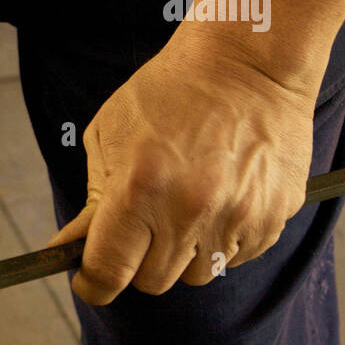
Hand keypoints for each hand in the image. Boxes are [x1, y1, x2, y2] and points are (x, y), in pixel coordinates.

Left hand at [48, 34, 316, 304]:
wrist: (249, 60)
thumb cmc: (169, 91)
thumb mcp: (110, 134)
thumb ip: (93, 198)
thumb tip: (71, 246)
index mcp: (140, 189)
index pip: (109, 271)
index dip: (94, 284)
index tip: (89, 281)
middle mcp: (189, 210)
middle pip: (153, 281)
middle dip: (139, 262)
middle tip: (141, 228)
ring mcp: (237, 216)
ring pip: (197, 275)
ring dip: (183, 255)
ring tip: (184, 206)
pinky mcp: (274, 216)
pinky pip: (238, 257)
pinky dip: (222, 241)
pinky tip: (219, 199)